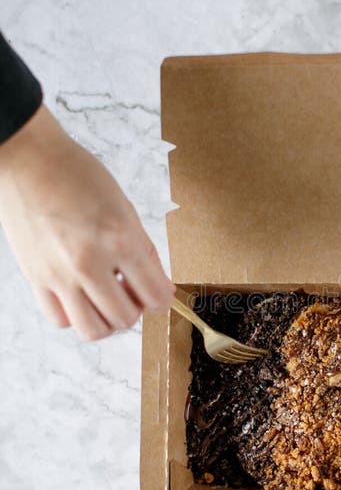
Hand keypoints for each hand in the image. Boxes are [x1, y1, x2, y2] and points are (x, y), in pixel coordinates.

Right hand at [0, 104, 175, 340]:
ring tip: (106, 298)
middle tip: (130, 291)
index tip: (158, 294)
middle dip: (134, 309)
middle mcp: (90, 262)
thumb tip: (161, 286)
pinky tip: (80, 295)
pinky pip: (60, 319)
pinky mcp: (36, 278)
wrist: (29, 159)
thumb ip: (144, 250)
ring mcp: (60, 274)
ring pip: (92, 330)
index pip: (155, 296)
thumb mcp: (125, 207)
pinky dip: (75, 316)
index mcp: (120, 239)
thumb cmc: (78, 174)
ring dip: (106, 320)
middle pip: (125, 319)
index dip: (161, 300)